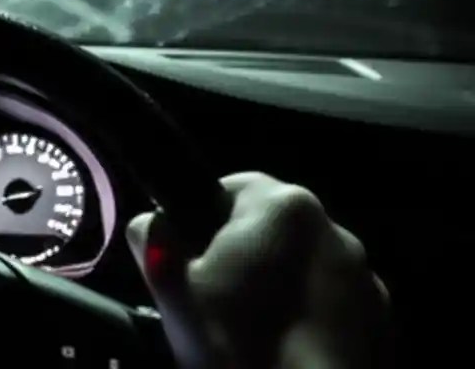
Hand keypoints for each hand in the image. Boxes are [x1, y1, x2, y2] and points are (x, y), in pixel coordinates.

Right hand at [127, 173, 389, 368]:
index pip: (233, 187)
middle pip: (273, 228)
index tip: (190, 260)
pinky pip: (335, 306)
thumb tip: (152, 225)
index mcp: (284, 208)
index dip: (202, 220)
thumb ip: (154, 240)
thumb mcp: (170, 290)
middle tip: (216, 300)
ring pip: (306, 268)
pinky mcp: (384, 323)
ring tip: (255, 331)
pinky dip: (313, 319)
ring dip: (282, 286)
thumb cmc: (235, 343)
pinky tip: (288, 349)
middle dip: (245, 255)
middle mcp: (335, 231)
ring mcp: (367, 280)